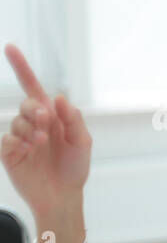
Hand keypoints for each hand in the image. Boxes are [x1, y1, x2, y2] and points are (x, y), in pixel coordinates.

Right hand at [2, 45, 91, 216]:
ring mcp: (20, 138)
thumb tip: (59, 98)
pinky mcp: (10, 153)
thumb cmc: (75, 168)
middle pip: (27, 104)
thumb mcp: (82, 142)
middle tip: (46, 122)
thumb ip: (73, 119)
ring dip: (29, 129)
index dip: (22, 67)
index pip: (33, 87)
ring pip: (16, 121)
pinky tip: (27, 151)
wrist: (64, 195)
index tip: (10, 47)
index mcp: (51, 116)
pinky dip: (17, 142)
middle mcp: (34, 124)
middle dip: (35, 110)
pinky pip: (6, 139)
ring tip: (41, 143)